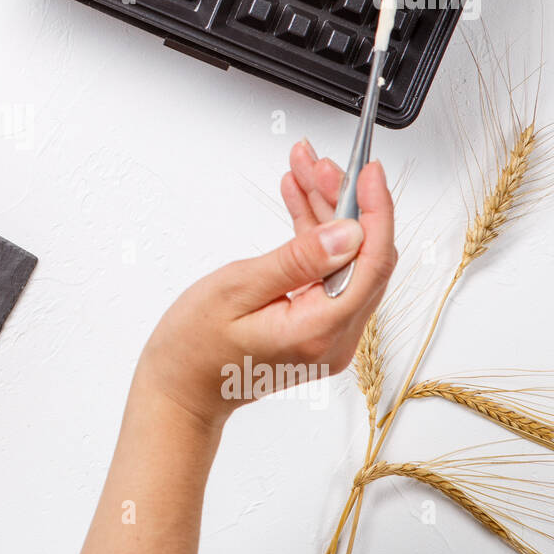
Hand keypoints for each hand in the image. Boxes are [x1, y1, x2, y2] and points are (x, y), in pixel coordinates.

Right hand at [139, 139, 396, 428]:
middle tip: (319, 164)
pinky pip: (329, 273)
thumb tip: (348, 233)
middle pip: (363, 256)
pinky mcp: (317, 327)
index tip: (369, 171)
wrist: (179, 390)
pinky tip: (299, 203)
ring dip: (329, 213)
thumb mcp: (237, 290)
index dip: (375, 209)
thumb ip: (296, 261)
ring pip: (347, 260)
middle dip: (346, 201)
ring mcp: (328, 335)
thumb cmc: (194, 349)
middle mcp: (334, 338)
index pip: (371, 262)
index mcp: (319, 331)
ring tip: (304, 173)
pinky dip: (316, 236)